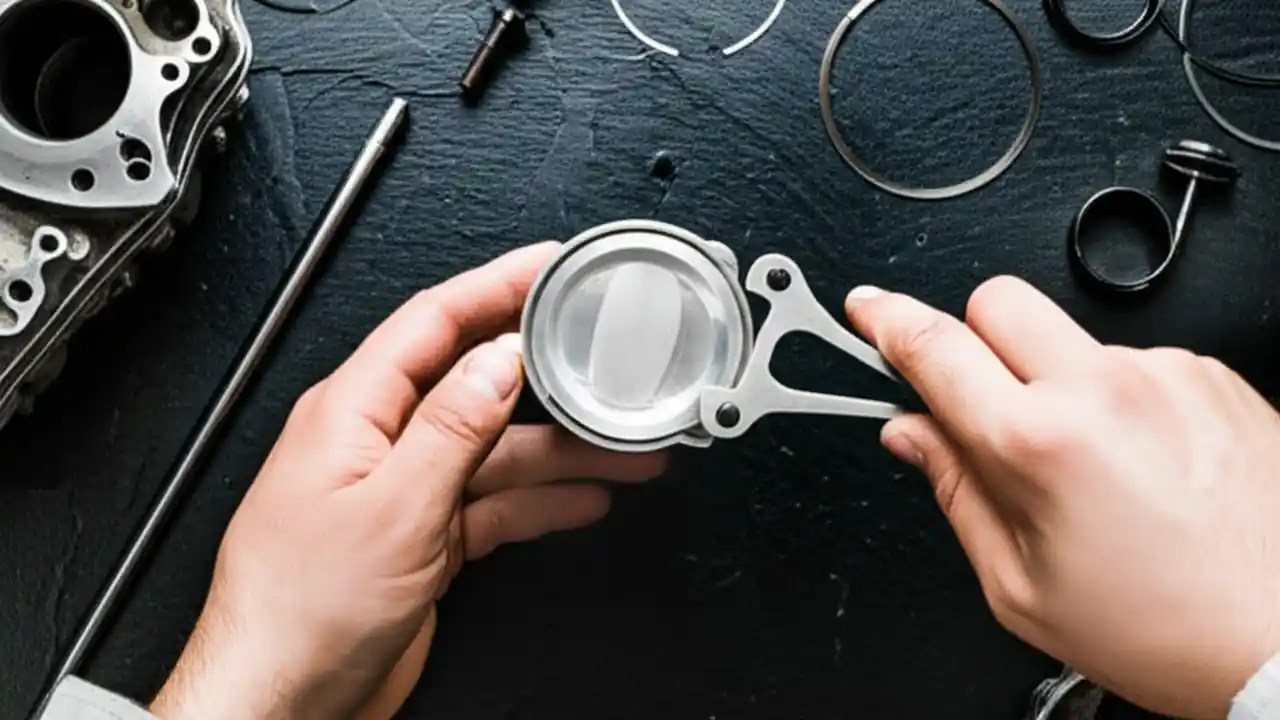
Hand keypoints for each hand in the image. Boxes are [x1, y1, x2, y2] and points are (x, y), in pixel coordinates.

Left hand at [150, 243, 665, 719]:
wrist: (281, 699)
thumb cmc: (299, 610)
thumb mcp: (392, 507)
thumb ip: (452, 429)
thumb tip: (498, 361)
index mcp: (354, 411)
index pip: (434, 323)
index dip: (496, 286)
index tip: (548, 265)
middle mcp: (378, 441)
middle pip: (478, 387)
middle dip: (549, 378)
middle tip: (608, 362)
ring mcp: (403, 491)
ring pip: (497, 452)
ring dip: (563, 452)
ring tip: (627, 450)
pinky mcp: (423, 538)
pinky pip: (493, 504)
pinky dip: (540, 502)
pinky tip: (583, 499)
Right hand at [845, 277, 1279, 718]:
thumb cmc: (1166, 630)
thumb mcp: (1020, 585)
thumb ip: (954, 491)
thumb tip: (913, 434)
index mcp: (1041, 444)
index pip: (936, 348)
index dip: (887, 321)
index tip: (870, 311)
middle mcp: (1105, 389)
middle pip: (998, 301)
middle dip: (971, 338)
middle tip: (983, 403)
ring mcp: (1166, 375)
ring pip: (1068, 337)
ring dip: (1054, 380)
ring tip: (1090, 466)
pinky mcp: (1212, 377)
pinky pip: (1133, 360)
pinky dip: (1118, 396)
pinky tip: (1139, 462)